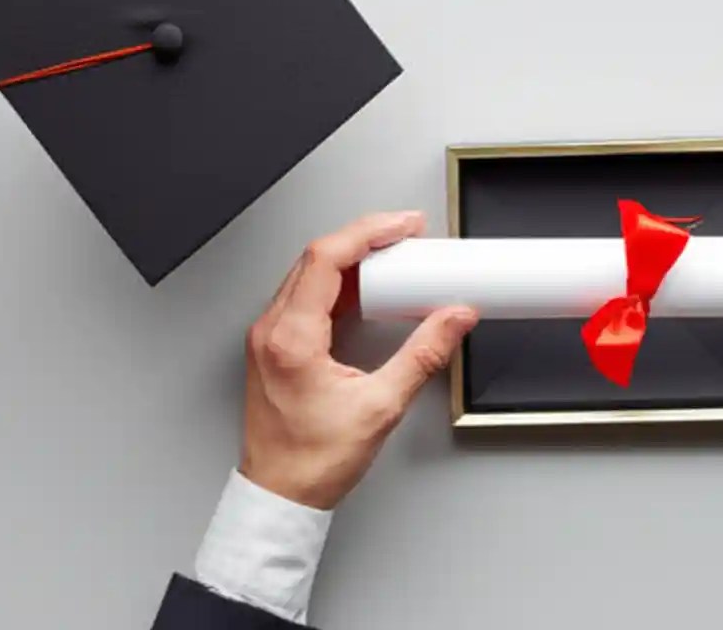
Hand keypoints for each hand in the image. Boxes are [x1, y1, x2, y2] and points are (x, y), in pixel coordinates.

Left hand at [240, 212, 477, 508]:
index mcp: (290, 338)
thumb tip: (452, 319)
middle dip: (365, 238)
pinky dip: (340, 283)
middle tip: (406, 234)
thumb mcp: (381, 407)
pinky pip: (306, 296)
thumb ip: (423, 355)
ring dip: (352, 258)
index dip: (369, 233)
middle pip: (317, 258)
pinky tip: (367, 288)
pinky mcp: (276, 346)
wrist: (281, 494)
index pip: (326, 259)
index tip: (403, 227)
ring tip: (393, 257)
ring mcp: (269, 337)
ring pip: (310, 274)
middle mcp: (272, 330)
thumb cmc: (311, 462)